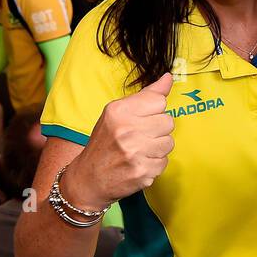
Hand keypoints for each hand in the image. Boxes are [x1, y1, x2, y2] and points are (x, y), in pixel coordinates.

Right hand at [64, 72, 174, 209]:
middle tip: (140, 136)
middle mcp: (127, 130)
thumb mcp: (117, 112)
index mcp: (119, 111)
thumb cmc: (104, 141)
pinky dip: (155, 164)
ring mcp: (135, 153)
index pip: (159, 101)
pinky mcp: (142, 172)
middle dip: (158, 129)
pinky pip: (164, 162)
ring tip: (140, 150)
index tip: (142, 118)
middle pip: (168, 121)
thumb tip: (169, 77)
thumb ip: (146, 95)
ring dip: (158, 147)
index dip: (154, 110)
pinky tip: (139, 163)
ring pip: (169, 142)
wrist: (88, 178)